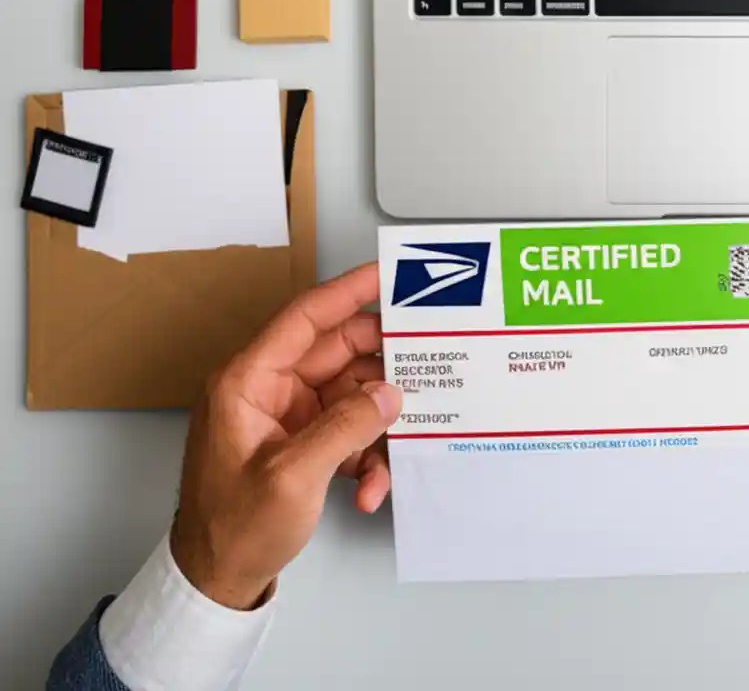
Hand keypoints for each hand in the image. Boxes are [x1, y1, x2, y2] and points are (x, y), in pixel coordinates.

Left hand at [170, 263, 402, 609]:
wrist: (217, 577)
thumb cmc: (233, 527)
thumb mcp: (293, 476)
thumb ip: (345, 427)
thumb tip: (389, 394)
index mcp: (248, 381)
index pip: (305, 318)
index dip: (347, 292)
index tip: (387, 275)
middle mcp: (268, 390)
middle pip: (338, 356)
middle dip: (382, 369)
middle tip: (427, 367)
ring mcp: (288, 417)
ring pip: (352, 398)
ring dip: (377, 430)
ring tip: (389, 463)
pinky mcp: (303, 443)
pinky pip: (349, 432)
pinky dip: (367, 457)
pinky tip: (369, 489)